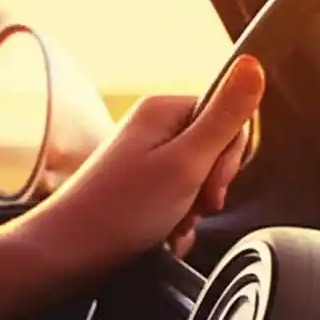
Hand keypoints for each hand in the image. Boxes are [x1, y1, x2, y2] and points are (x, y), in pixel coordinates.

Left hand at [20, 55, 263, 271]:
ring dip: (195, 208)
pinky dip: (179, 219)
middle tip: (191, 206)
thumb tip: (253, 65)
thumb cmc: (119, 210)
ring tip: (172, 223)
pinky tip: (163, 233)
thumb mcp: (187, 162)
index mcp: (164, 110)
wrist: (67, 253)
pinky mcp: (142, 184)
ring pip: (202, 178)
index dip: (230, 157)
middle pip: (217, 149)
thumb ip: (226, 117)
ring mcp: (147, 156)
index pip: (230, 118)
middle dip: (211, 186)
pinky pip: (182, 197)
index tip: (211, 186)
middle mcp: (154, 127)